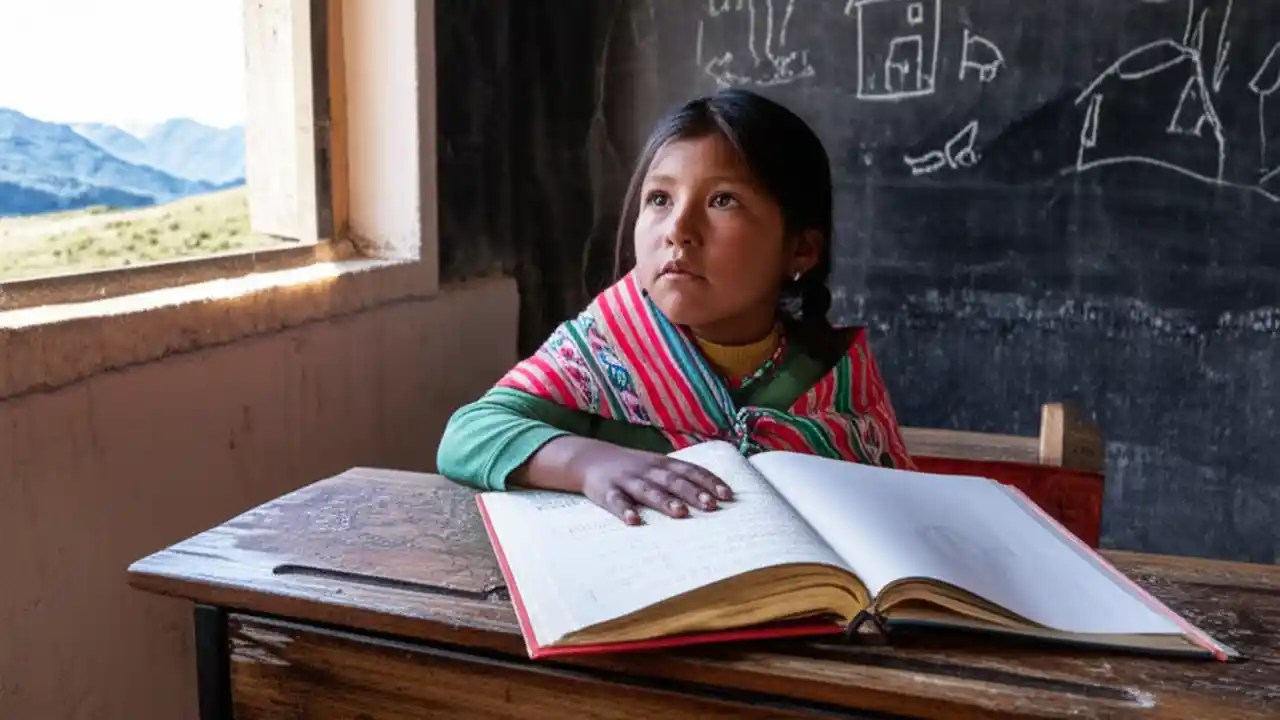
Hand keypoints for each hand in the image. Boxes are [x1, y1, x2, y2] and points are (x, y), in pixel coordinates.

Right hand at [575, 445, 733, 524]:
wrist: (588, 458)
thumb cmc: (631, 467)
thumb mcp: (656, 465)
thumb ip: (679, 477)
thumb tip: (712, 495)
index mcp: (662, 463)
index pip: (690, 470)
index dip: (709, 482)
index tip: (727, 495)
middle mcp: (647, 470)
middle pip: (673, 480)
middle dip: (693, 492)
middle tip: (711, 506)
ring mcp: (626, 480)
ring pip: (648, 490)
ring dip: (665, 501)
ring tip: (681, 513)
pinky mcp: (606, 491)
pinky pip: (616, 501)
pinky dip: (625, 510)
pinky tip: (633, 521)